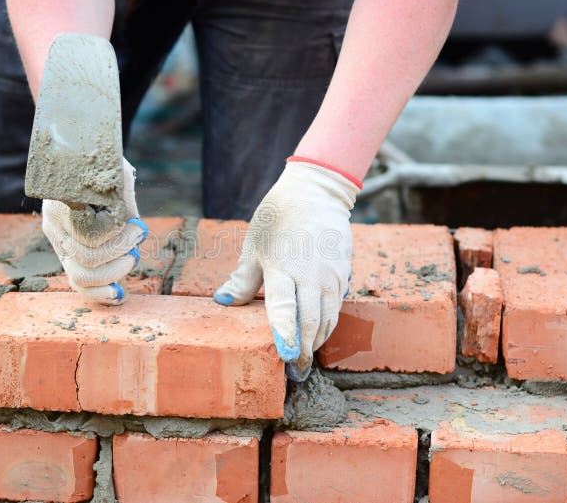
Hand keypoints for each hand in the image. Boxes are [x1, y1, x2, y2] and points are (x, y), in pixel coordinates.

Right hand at [42, 158, 147, 304]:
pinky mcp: (69, 259)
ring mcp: (60, 246)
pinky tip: (120, 295)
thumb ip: (120, 188)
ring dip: (113, 273)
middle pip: (86, 258)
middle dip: (120, 252)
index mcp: (62, 204)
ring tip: (132, 258)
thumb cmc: (103, 168)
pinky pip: (79, 286)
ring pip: (80, 277)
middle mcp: (55, 228)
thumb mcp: (113, 170)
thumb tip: (132, 218)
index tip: (138, 226)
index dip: (117, 237)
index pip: (88, 235)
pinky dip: (101, 294)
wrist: (87, 169)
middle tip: (138, 237)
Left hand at [213, 160, 358, 380]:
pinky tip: (316, 336)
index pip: (285, 307)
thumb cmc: (277, 218)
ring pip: (327, 319)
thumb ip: (242, 278)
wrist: (315, 193)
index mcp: (283, 265)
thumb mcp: (253, 245)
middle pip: (311, 321)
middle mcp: (311, 273)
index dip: (287, 334)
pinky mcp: (344, 274)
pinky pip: (336, 307)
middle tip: (296, 374)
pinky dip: (327, 325)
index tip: (287, 357)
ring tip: (304, 360)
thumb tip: (222, 301)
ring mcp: (331, 275)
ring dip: (317, 342)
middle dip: (304, 350)